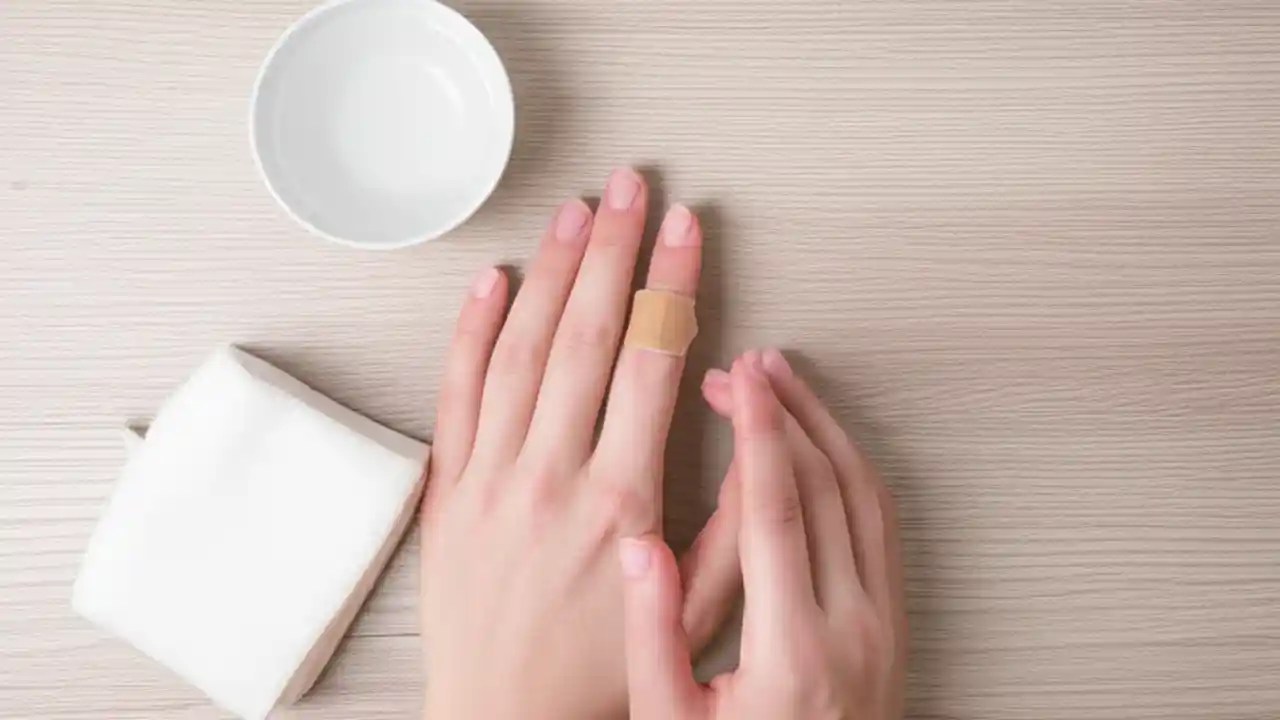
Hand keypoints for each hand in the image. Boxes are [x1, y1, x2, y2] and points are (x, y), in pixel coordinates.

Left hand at [421, 169, 739, 719]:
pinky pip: (457, 394)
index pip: (651, 362)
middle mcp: (553, 477)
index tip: (684, 230)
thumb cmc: (603, 670)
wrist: (506, 719)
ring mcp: (493, 478)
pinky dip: (471, 331)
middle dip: (613, 250)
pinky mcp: (451, 490)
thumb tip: (752, 432)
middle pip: (585, 334)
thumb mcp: (698, 612)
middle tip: (631, 188)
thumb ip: (736, 522)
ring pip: (521, 350)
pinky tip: (489, 283)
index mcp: (622, 501)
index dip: (671, 283)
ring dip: (550, 271)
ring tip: (575, 213)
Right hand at [619, 350, 906, 719]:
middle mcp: (851, 628)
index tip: (740, 379)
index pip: (779, 511)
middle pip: (827, 487)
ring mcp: (883, 625)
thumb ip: (652, 637)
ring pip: (865, 496)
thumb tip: (637, 546)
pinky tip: (824, 445)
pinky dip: (853, 469)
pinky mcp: (894, 625)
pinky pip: (882, 526)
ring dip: (826, 431)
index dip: (758, 434)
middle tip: (746, 370)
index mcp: (792, 651)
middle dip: (786, 414)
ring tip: (785, 387)